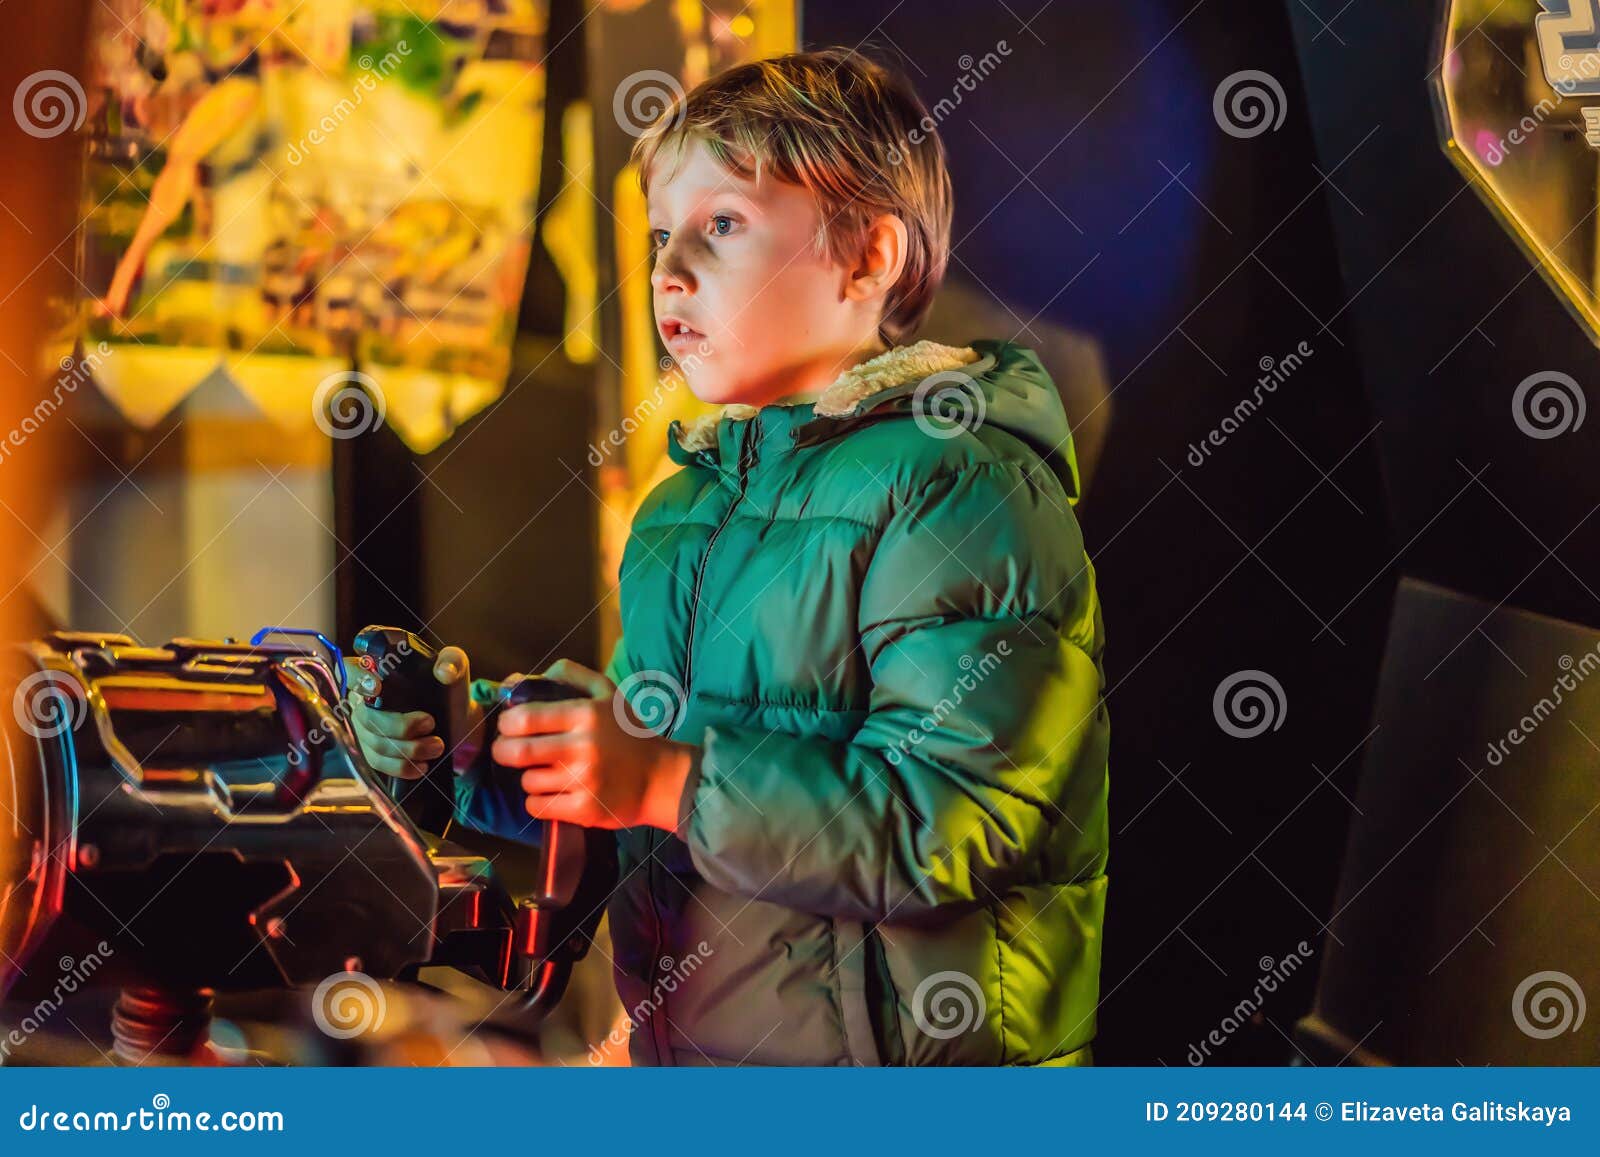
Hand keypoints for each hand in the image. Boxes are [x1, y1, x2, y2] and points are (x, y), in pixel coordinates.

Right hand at [342, 645, 484, 779]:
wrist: (456, 719)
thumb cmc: (447, 688)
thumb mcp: (454, 668)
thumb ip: (452, 661)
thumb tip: (444, 671)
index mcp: (376, 674)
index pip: (350, 671)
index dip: (357, 678)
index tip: (377, 687)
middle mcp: (363, 701)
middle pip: (367, 717)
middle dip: (401, 726)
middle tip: (430, 723)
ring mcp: (365, 729)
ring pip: (376, 744)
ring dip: (409, 749)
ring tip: (437, 746)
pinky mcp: (373, 753)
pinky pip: (379, 764)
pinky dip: (402, 767)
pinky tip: (422, 765)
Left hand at [491, 659, 693, 831]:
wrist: (661, 778)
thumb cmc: (629, 733)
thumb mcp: (607, 693)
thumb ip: (569, 675)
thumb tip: (522, 680)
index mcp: (586, 714)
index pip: (524, 718)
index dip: (507, 722)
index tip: (509, 726)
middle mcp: (583, 747)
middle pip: (517, 752)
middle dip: (504, 751)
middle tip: (509, 751)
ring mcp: (583, 781)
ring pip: (527, 781)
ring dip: (529, 777)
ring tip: (546, 773)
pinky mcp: (584, 810)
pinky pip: (538, 806)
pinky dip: (538, 801)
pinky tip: (554, 793)